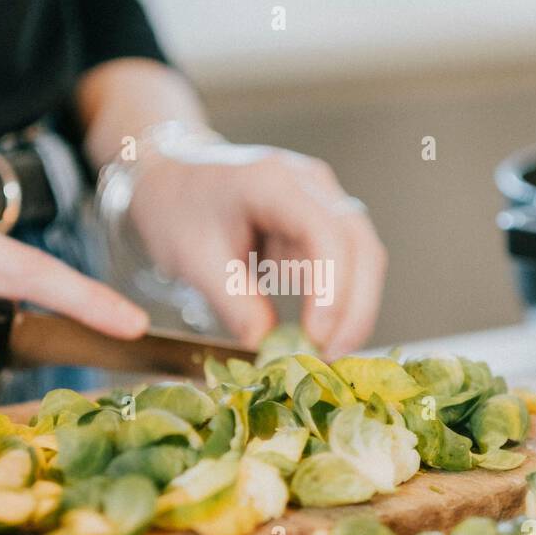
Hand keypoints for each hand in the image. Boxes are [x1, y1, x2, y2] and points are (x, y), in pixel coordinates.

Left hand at [129, 141, 386, 354]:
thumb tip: (269, 346)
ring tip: (326, 353)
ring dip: (352, 308)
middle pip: (359, 245)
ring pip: (362, 257)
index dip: (332, 287)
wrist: (172, 178)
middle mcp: (311, 185)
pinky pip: (346, 265)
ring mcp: (322, 201)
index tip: (317, 336)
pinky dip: (339, 302)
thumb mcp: (193, 259)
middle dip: (354, 307)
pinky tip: (320, 334)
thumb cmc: (178, 209)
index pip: (325, 232)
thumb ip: (232, 302)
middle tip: (332, 356)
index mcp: (273, 182)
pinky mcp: (321, 224)